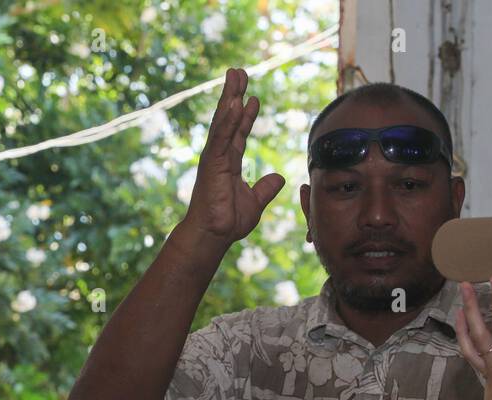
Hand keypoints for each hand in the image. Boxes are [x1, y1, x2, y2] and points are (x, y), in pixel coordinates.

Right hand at [180, 67, 284, 244]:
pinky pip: (222, 137)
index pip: (239, 133)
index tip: (253, 97)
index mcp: (229, 163)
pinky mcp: (212, 163)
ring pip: (223, 121)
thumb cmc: (228, 222)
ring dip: (229, 97)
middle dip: (234, 95)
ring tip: (235, 75)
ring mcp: (214, 158)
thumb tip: (279, 177)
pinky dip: (229, 119)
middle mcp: (220, 156)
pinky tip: (235, 102)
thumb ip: (265, 188)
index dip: (246, 115)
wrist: (213, 236)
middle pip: (229, 119)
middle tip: (238, 72)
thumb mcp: (255, 202)